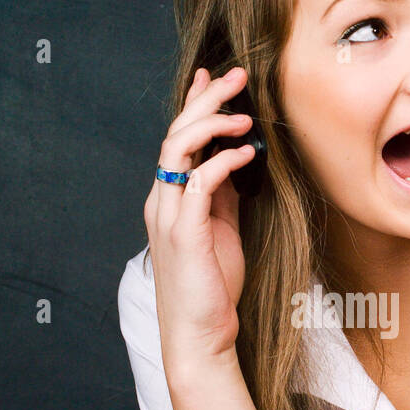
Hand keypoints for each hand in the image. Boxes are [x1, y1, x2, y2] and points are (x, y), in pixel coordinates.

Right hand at [143, 65, 256, 374]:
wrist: (199, 335)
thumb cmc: (211, 287)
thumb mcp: (221, 230)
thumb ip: (223, 196)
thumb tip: (238, 162)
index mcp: (169, 198)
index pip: (177, 138)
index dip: (193, 103)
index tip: (213, 75)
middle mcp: (162, 200)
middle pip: (176, 133)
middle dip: (206, 99)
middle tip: (236, 75)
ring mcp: (169, 215)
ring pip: (178, 149)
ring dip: (212, 123)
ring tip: (244, 114)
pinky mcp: (184, 232)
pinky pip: (200, 183)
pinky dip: (223, 161)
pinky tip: (248, 153)